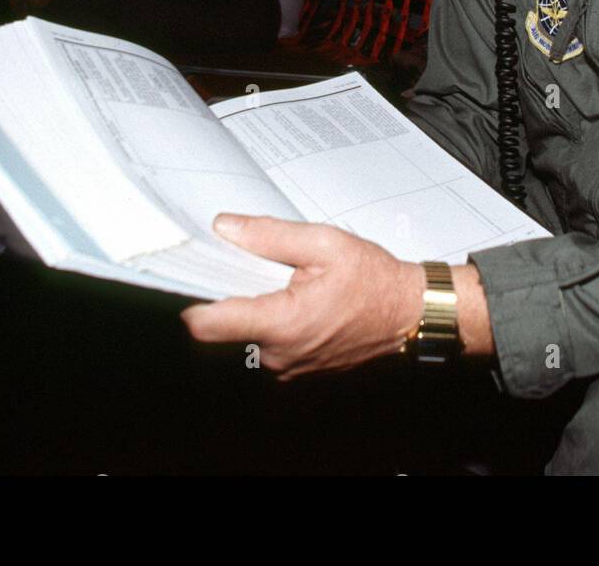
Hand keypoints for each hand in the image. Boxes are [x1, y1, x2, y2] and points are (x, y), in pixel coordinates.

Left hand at [182, 215, 424, 380]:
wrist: (410, 314)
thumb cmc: (375, 281)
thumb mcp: (325, 244)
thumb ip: (271, 236)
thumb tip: (226, 227)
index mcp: (283, 323)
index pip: (211, 325)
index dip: (192, 302)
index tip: (188, 279)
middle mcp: (280, 354)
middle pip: (229, 324)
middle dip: (237, 293)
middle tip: (260, 266)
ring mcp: (289, 366)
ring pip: (249, 333)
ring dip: (259, 307)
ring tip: (290, 282)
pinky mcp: (297, 370)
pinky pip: (270, 344)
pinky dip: (276, 321)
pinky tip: (300, 299)